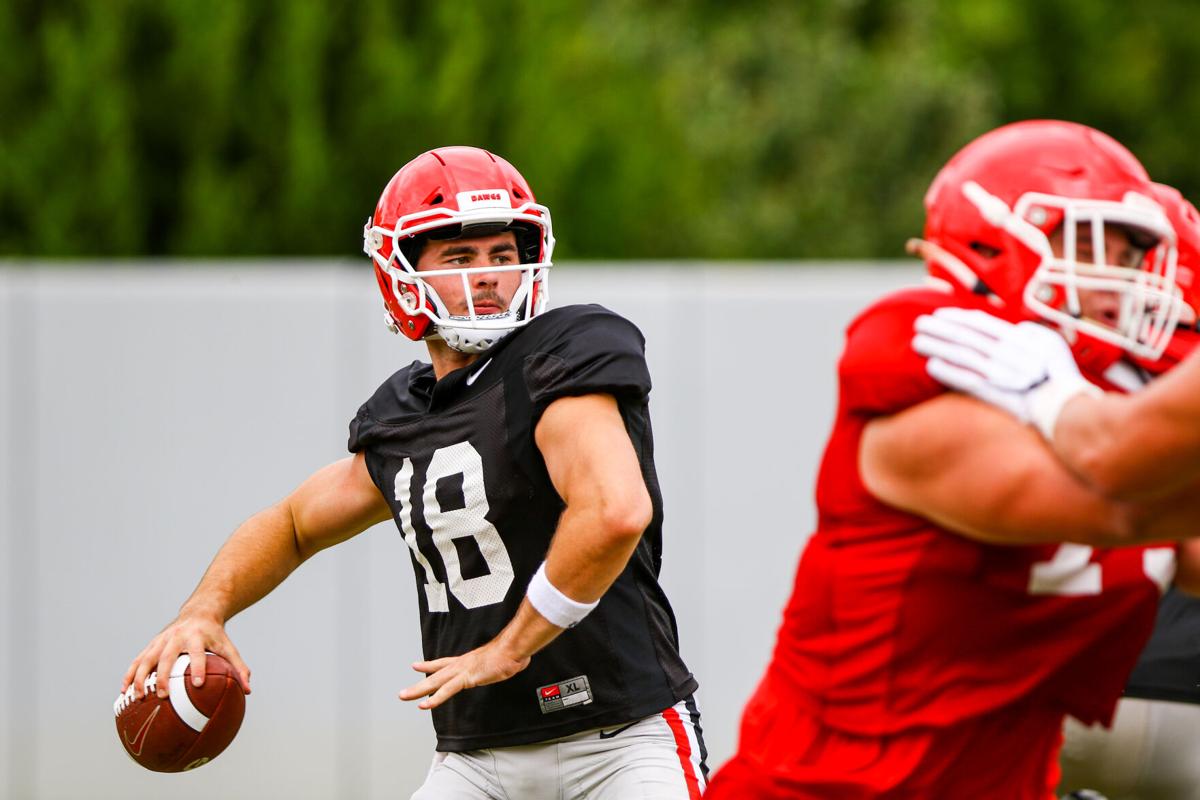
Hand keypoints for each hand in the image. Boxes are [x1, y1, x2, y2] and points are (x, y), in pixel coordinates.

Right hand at [121, 612, 250, 699]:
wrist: (199, 612)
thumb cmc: (215, 635)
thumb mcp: (228, 647)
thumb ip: (238, 668)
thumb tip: (248, 690)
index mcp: (197, 637)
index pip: (198, 653)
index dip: (198, 667)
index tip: (197, 684)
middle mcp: (177, 637)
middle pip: (168, 657)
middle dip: (163, 676)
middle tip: (163, 696)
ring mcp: (162, 640)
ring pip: (147, 658)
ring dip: (140, 677)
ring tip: (139, 697)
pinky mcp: (152, 644)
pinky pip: (138, 660)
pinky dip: (130, 674)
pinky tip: (124, 690)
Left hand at [399, 640, 530, 709]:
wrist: (513, 648)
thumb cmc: (511, 653)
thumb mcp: (502, 660)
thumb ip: (501, 663)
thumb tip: (511, 663)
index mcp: (467, 661)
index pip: (444, 663)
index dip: (430, 666)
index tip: (417, 666)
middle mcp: (461, 664)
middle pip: (435, 675)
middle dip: (418, 684)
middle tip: (403, 692)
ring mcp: (462, 671)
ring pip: (435, 682)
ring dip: (418, 690)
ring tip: (404, 696)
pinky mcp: (466, 678)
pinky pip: (446, 690)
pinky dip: (435, 698)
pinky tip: (424, 704)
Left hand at [913, 307, 1099, 437]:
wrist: (1072, 410)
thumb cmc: (1061, 378)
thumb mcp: (1050, 347)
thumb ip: (1028, 336)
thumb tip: (1012, 330)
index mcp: (1023, 339)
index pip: (984, 325)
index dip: (960, 318)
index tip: (940, 314)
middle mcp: (1012, 352)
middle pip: (970, 336)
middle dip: (942, 328)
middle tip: (918, 323)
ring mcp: (1004, 373)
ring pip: (965, 355)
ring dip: (939, 346)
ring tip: (916, 342)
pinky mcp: (999, 394)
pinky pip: (969, 381)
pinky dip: (951, 372)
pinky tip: (931, 365)